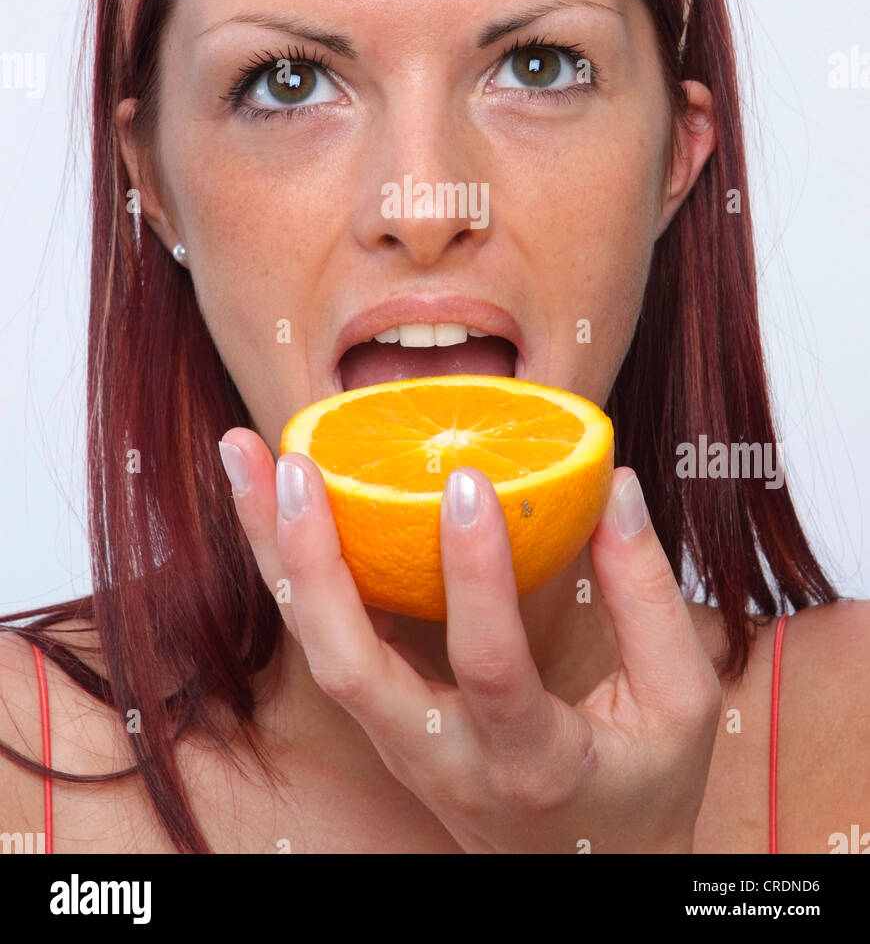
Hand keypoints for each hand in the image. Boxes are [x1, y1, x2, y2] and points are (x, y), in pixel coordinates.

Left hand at [219, 430, 722, 853]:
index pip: (489, 668)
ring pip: (315, 649)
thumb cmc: (639, 790)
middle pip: (345, 665)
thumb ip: (651, 597)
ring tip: (246, 456)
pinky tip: (277, 498)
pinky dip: (295, 566)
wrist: (584, 877)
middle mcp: (441, 759)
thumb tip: (614, 487)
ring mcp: (398, 744)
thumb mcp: (678, 705)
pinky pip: (325, 640)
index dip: (476, 576)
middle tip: (290, 463)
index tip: (467, 480)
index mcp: (529, 762)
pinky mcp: (382, 721)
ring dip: (275, 550)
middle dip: (309, 558)